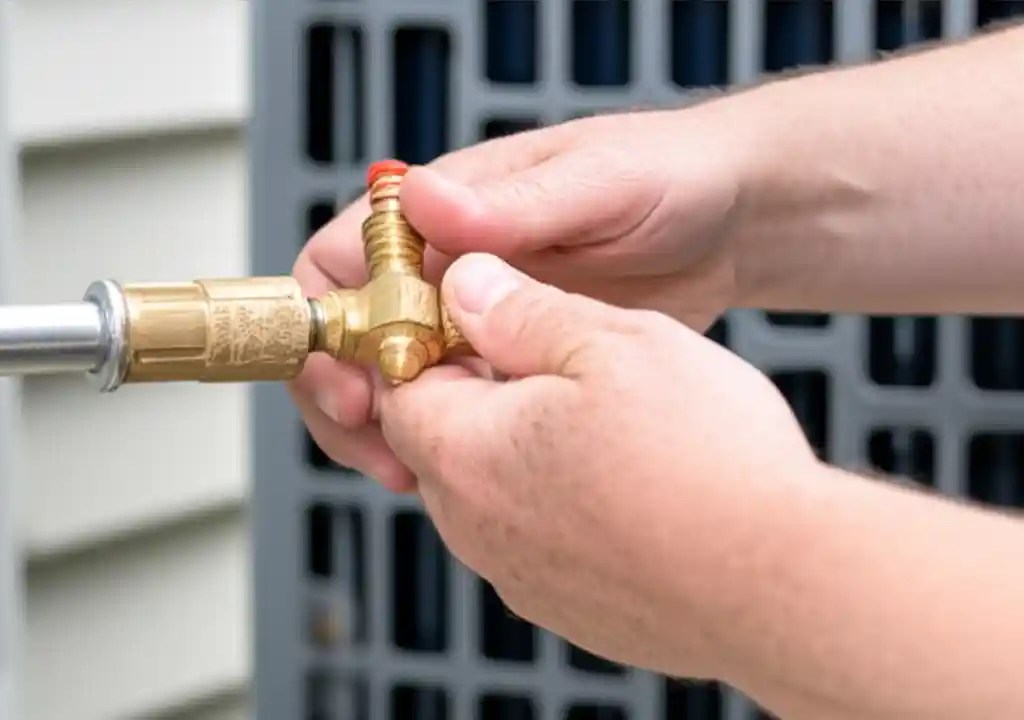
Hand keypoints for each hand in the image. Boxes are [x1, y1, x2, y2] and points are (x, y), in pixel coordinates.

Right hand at [290, 106, 746, 491]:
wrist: (733, 223)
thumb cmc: (665, 175)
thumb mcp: (595, 182)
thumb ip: (510, 204)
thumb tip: (422, 201)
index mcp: (442, 212)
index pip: (338, 263)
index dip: (325, 326)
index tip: (353, 380)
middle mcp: (444, 268)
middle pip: (349, 336)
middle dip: (344, 395)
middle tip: (379, 446)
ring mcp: (474, 320)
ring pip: (393, 382)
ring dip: (390, 429)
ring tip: (413, 472)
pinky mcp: (511, 362)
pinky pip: (454, 407)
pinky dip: (445, 442)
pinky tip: (464, 472)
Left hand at [378, 254, 817, 678]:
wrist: (786, 588)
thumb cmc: (705, 460)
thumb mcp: (612, 343)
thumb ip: (521, 311)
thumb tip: (464, 284)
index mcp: (463, 453)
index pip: (400, 385)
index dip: (435, 341)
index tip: (485, 317)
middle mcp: (475, 528)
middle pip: (442, 442)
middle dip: (482, 395)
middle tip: (558, 361)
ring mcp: (521, 578)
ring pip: (494, 493)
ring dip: (528, 451)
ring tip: (608, 420)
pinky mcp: (571, 611)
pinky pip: (542, 542)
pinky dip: (567, 507)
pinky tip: (634, 485)